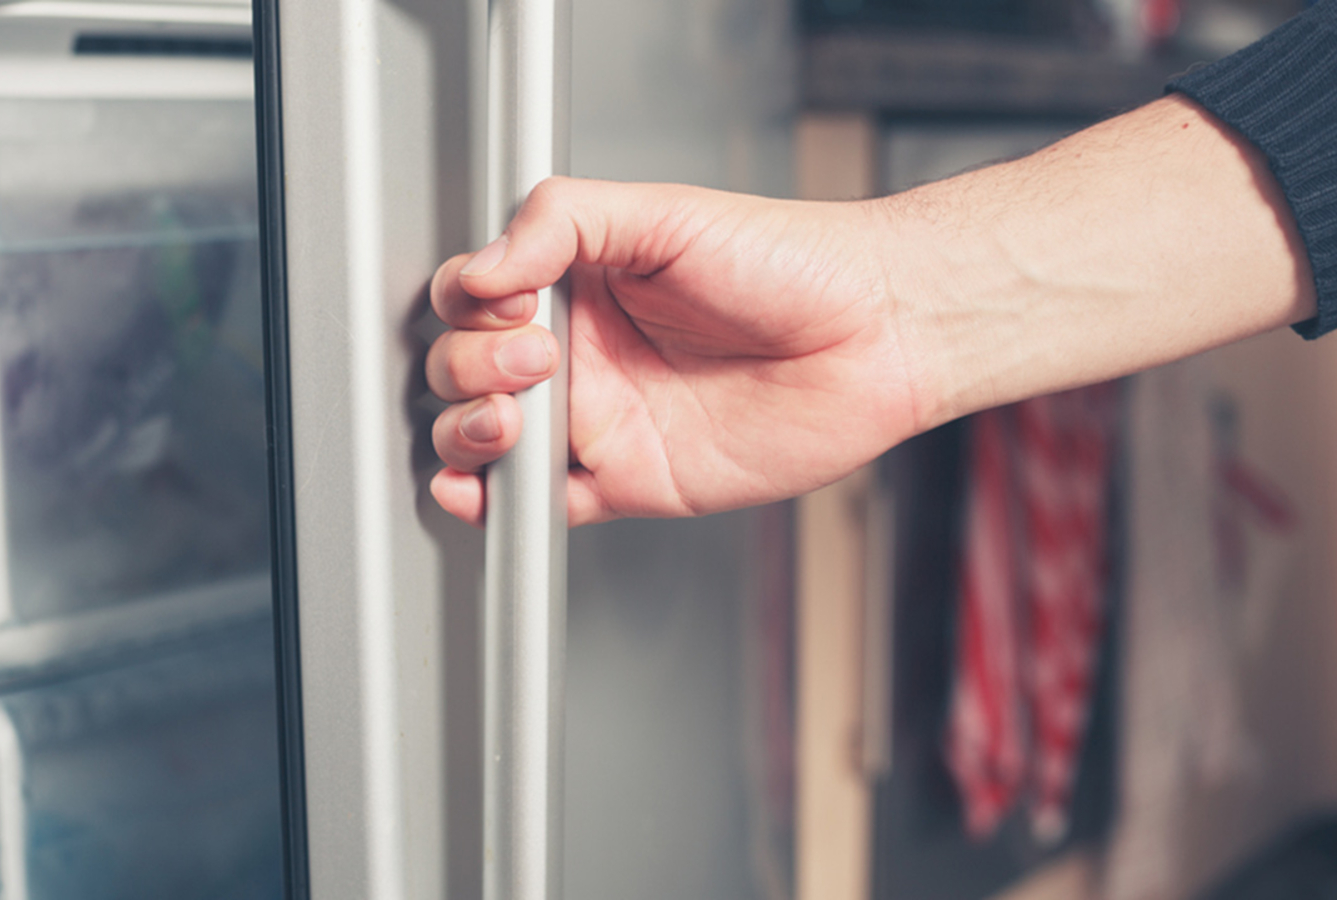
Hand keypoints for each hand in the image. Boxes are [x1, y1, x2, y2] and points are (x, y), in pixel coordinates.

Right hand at [426, 177, 930, 525]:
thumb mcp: (663, 211)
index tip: (508, 299)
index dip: (470, 305)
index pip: (475, 298)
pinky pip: (542, 504)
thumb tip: (481, 268)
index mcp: (577, 282)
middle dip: (471, 369)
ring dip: (466, 433)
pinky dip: (497, 507)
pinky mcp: (627, 480)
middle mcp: (581, 351)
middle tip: (538, 357)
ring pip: (486, 441)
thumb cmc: (790, 262)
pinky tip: (482, 491)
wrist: (872, 335)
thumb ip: (560, 223)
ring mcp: (600, 418)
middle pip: (464, 370)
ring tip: (508, 419)